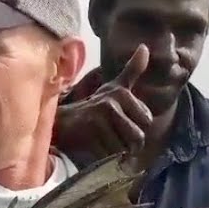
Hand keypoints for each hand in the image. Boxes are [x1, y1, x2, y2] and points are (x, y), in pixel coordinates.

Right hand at [54, 44, 152, 161]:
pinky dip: (103, 159)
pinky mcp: (88, 134)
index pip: (147, 120)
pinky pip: (108, 156)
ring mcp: (99, 118)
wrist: (61, 122)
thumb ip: (132, 70)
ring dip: (115, 153)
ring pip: (123, 148)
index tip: (122, 125)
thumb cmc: (93, 106)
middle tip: (114, 140)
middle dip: (129, 145)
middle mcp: (111, 103)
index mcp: (121, 93)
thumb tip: (145, 47)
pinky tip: (94, 151)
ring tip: (103, 144)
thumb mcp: (113, 87)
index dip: (137, 128)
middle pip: (137, 137)